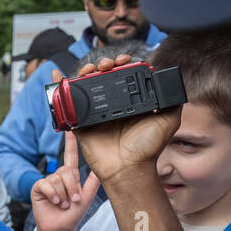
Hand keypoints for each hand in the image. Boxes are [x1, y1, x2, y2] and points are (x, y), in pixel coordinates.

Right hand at [32, 131, 101, 230]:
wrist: (61, 229)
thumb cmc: (73, 215)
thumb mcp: (87, 198)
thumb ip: (93, 182)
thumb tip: (100, 168)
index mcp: (71, 176)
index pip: (71, 156)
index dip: (70, 143)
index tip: (70, 130)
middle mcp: (59, 177)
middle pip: (66, 170)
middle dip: (72, 187)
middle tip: (73, 200)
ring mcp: (48, 182)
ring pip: (57, 179)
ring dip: (63, 195)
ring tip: (63, 204)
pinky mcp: (38, 188)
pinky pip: (46, 184)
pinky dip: (53, 194)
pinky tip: (55, 202)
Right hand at [57, 56, 180, 186]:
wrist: (128, 168)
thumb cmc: (148, 148)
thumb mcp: (168, 120)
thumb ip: (172, 101)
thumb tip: (171, 82)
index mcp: (130, 103)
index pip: (123, 76)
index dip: (122, 64)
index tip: (124, 61)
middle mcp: (112, 106)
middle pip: (103, 77)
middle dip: (103, 65)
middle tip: (106, 65)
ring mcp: (95, 114)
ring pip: (86, 86)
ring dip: (85, 72)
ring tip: (89, 69)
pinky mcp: (80, 123)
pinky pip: (68, 105)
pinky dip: (61, 88)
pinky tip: (58, 75)